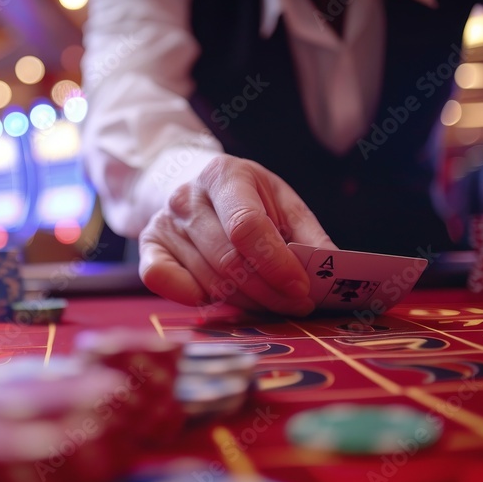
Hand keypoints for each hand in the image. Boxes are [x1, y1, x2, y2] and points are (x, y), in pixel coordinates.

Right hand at [138, 156, 336, 315]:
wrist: (189, 183)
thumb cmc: (243, 197)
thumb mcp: (281, 201)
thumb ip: (308, 234)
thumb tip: (333, 268)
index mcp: (224, 175)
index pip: (247, 227)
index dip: (277, 264)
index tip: (301, 289)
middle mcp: (187, 197)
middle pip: (230, 260)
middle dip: (269, 291)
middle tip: (296, 305)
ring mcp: (163, 222)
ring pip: (208, 279)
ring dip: (246, 301)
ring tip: (272, 304)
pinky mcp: (149, 247)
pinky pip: (163, 281)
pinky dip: (195, 298)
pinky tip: (221, 299)